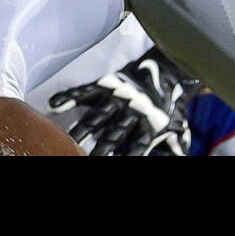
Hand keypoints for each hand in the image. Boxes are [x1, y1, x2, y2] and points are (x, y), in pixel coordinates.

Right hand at [48, 46, 198, 155]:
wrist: (168, 72)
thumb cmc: (170, 107)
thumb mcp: (176, 132)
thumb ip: (173, 150)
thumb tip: (179, 159)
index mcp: (146, 127)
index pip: (134, 150)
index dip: (124, 158)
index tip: (110, 163)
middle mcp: (128, 113)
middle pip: (110, 137)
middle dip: (97, 151)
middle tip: (79, 156)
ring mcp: (115, 99)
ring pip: (95, 118)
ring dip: (80, 131)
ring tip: (65, 141)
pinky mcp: (106, 85)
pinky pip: (85, 92)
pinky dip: (69, 97)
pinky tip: (54, 104)